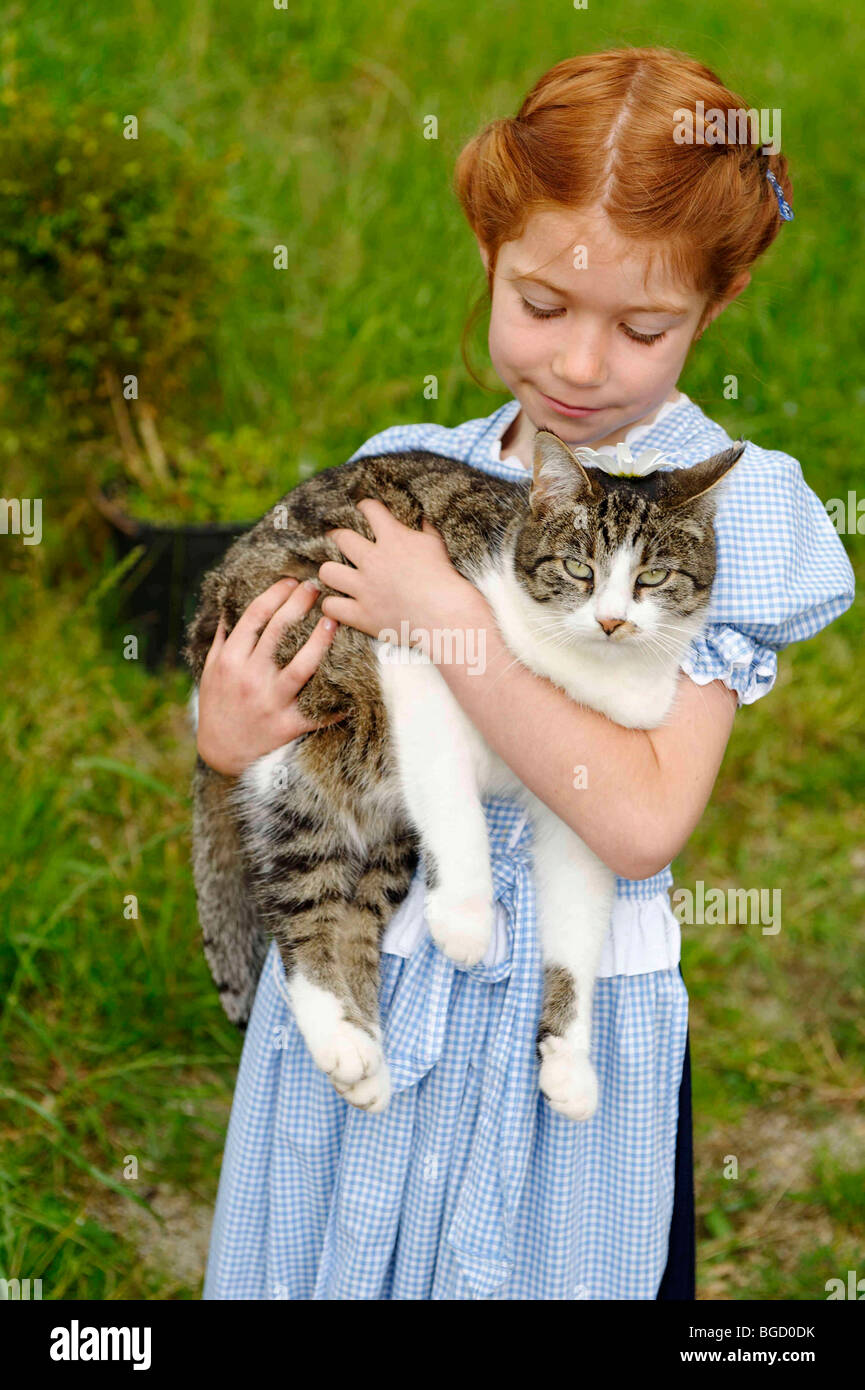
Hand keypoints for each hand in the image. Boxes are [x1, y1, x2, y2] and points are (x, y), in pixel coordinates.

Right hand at [196, 577, 346, 776]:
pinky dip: (338, 699)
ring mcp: (270, 701)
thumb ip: (222, 639)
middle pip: (278, 632)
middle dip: (299, 603)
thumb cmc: (218, 706)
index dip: (275, 594)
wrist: (221, 753)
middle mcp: (250, 677)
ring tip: (333, 620)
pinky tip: (356, 681)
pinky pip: (318, 710)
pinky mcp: (288, 724)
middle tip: (315, 588)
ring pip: (301, 665)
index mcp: (231, 660)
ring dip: (319, 640)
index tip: (291, 580)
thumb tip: (231, 605)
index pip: (254, 617)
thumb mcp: (211, 671)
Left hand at [317, 498, 472, 641]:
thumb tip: (420, 517)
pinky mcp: (362, 614)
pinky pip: (331, 606)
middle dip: (337, 537)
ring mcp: (364, 588)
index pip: (370, 509)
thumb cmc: (445, 579)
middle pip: (340, 538)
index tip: (364, 510)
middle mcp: (373, 560)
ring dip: (331, 571)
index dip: (365, 507)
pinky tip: (339, 605)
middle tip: (338, 541)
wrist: (445, 614)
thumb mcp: (437, 544)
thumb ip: (425, 528)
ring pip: (328, 571)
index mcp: (393, 538)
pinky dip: (333, 606)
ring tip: (336, 574)